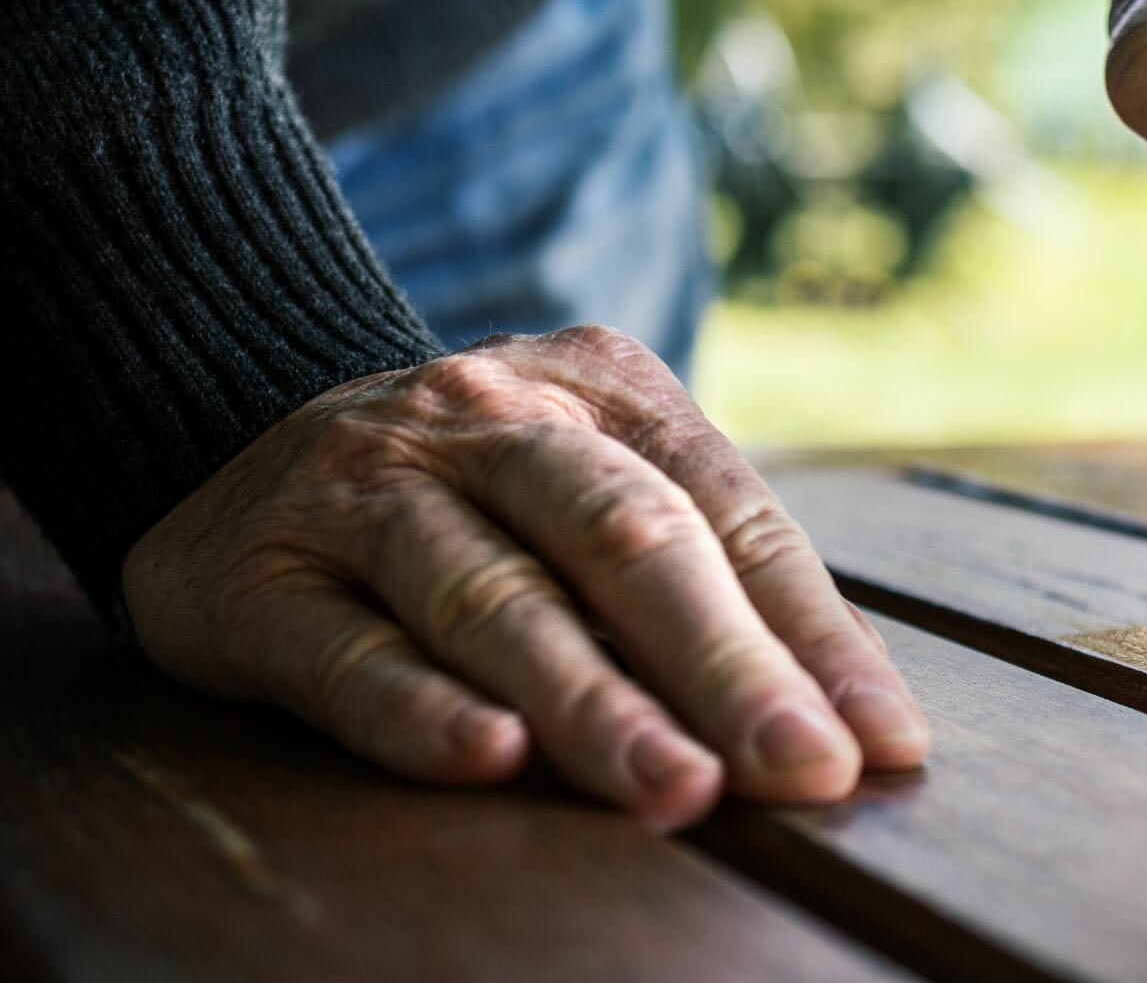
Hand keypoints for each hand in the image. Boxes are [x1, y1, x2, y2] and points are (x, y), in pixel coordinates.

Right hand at [122, 326, 928, 830]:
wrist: (240, 438)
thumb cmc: (478, 490)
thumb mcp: (593, 479)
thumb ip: (704, 566)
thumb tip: (848, 713)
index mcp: (601, 387)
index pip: (729, 511)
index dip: (810, 630)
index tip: (878, 740)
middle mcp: (487, 417)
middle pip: (624, 539)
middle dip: (725, 663)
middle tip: (801, 768)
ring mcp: (367, 489)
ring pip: (494, 598)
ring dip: (592, 699)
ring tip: (676, 786)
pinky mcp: (260, 577)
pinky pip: (350, 653)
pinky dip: (421, 709)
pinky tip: (489, 759)